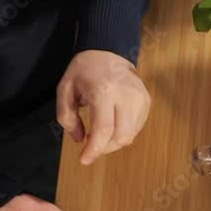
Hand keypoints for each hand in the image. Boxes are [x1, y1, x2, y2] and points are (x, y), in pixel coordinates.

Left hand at [57, 50, 151, 165]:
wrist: (108, 50)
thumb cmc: (84, 71)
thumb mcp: (65, 90)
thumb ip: (67, 117)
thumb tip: (80, 140)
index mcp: (103, 91)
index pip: (103, 129)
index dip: (94, 150)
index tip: (84, 160)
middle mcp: (125, 95)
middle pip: (121, 136)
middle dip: (105, 148)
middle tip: (92, 145)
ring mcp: (139, 98)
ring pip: (131, 135)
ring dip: (114, 142)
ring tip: (101, 134)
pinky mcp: (146, 101)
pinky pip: (137, 127)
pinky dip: (123, 133)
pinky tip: (113, 125)